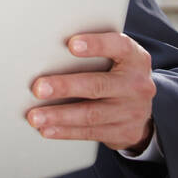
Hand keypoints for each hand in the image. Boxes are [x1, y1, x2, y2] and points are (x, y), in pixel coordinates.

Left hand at [26, 32, 155, 151]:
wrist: (141, 109)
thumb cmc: (117, 73)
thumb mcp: (116, 57)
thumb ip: (94, 52)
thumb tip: (49, 50)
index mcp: (135, 58)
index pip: (119, 46)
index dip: (96, 44)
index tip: (71, 44)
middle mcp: (137, 84)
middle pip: (97, 85)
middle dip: (65, 87)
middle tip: (38, 88)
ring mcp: (132, 111)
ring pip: (91, 114)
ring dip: (59, 116)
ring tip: (36, 116)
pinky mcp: (125, 132)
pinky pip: (91, 133)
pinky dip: (66, 131)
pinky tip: (48, 129)